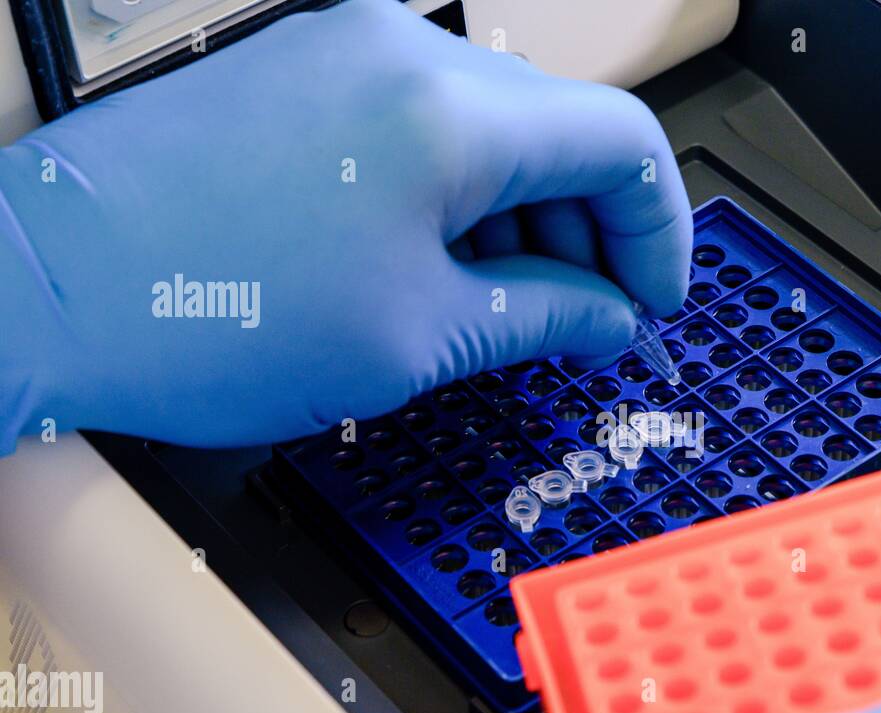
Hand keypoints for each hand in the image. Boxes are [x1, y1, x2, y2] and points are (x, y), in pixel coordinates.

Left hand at [0, 0, 689, 452]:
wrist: (45, 291)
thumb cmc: (205, 315)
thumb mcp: (417, 339)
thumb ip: (545, 317)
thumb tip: (613, 319)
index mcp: (450, 110)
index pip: (623, 145)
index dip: (662, 236)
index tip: (653, 302)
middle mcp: (403, 51)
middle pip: (562, 130)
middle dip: (595, 234)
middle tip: (589, 320)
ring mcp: (346, 49)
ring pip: (496, 126)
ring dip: (526, 218)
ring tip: (507, 308)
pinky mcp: (304, 71)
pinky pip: (424, 123)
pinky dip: (459, 194)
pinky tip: (443, 266)